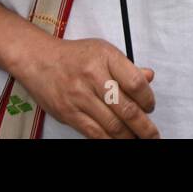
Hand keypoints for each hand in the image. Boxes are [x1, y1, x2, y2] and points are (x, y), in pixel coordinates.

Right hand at [11, 35, 159, 138]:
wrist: (39, 60)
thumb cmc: (75, 56)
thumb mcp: (104, 51)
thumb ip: (127, 67)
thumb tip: (149, 77)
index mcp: (106, 57)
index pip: (136, 83)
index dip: (148, 99)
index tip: (150, 106)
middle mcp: (93, 76)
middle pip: (127, 109)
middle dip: (144, 127)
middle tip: (153, 135)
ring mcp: (80, 97)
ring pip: (112, 126)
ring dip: (129, 137)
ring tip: (138, 139)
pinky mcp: (69, 113)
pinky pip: (94, 133)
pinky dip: (109, 140)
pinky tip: (118, 140)